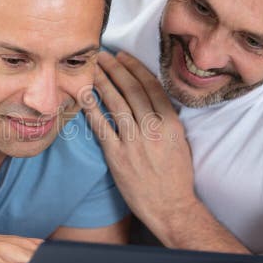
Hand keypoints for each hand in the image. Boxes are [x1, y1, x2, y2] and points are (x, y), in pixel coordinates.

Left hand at [81, 51, 195, 222]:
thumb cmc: (176, 176)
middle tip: (103, 55)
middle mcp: (153, 129)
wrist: (171, 206)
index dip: (134, 68)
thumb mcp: (179, 142)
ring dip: (102, 83)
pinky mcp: (118, 156)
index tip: (123, 56)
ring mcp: (134, 142)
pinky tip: (83, 96)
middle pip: (131, 90)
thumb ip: (167, 120)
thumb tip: (152, 99)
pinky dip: (92, 110)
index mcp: (171, 123)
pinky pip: (102, 127)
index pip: (150, 87)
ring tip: (93, 69)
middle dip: (115, 69)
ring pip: (115, 104)